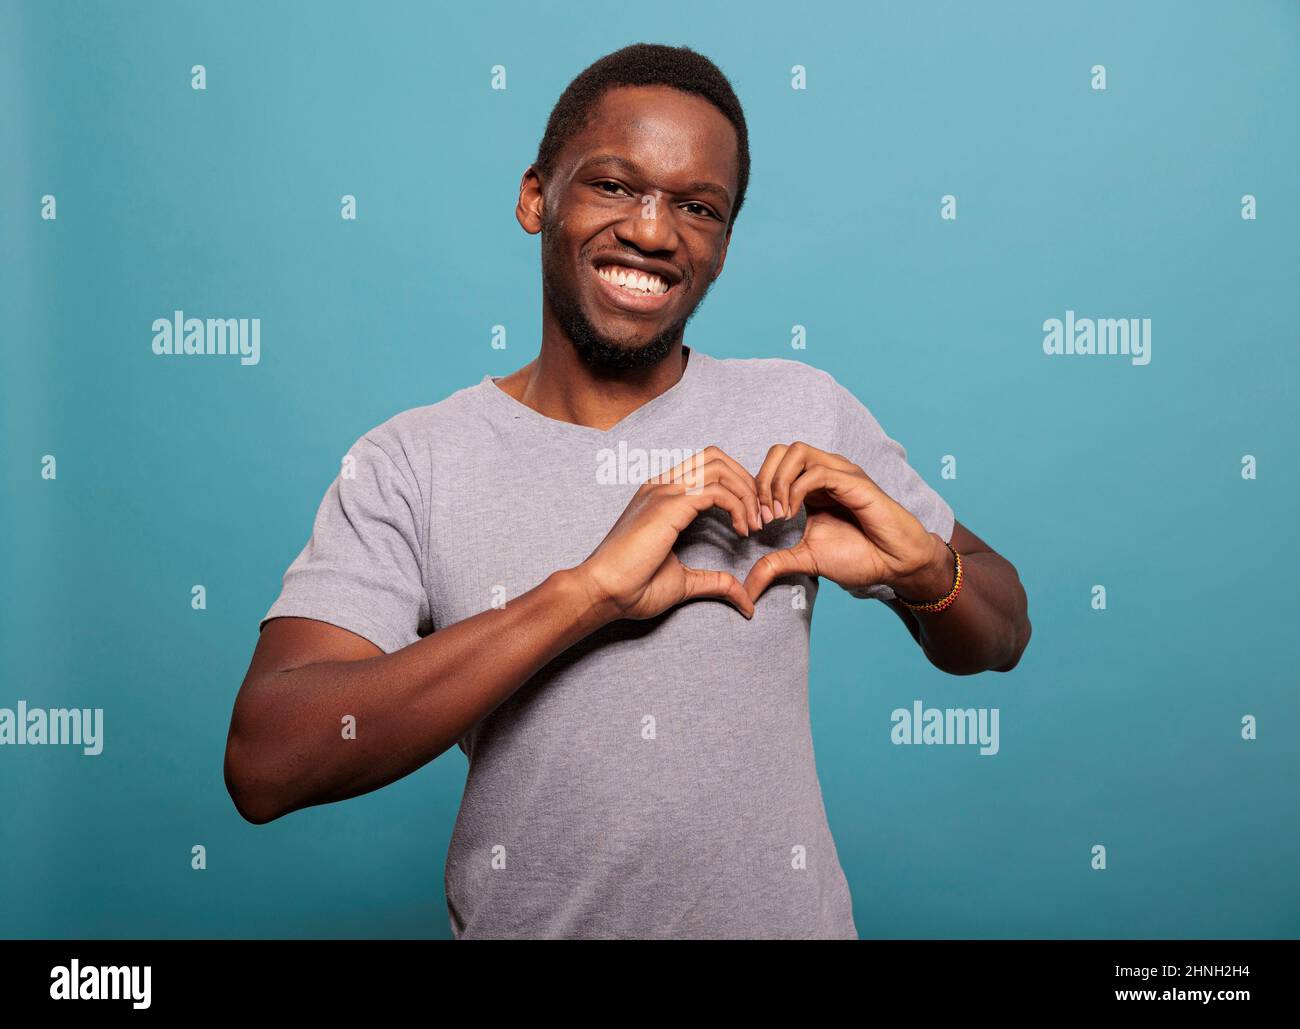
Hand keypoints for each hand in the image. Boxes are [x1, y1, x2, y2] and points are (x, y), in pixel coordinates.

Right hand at [574, 446, 762, 622]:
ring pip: (719, 467)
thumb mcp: (684, 581)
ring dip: (747, 492)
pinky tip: (741, 530)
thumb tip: (745, 599)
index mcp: (661, 496)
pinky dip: (738, 506)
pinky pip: (717, 490)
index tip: (752, 520)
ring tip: (754, 524)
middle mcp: (662, 486)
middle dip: (747, 482)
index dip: (736, 487)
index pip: (707, 467)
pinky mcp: (669, 505)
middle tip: (761, 516)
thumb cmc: (632, 587)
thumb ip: (715, 581)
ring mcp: (664, 492)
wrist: (604, 592)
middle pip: (716, 457)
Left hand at [742, 441, 948, 602]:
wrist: (896, 563)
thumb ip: (775, 564)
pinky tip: (792, 515)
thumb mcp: (806, 559)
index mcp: (810, 485)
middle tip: (762, 516)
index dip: (756, 490)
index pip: (772, 465)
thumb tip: (747, 587)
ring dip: (777, 483)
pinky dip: (796, 491)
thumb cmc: (860, 556)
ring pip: (796, 452)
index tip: (754, 524)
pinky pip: (816, 471)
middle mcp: (824, 472)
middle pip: (779, 450)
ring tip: (777, 515)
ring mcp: (840, 473)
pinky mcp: (854, 481)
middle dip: (761, 480)